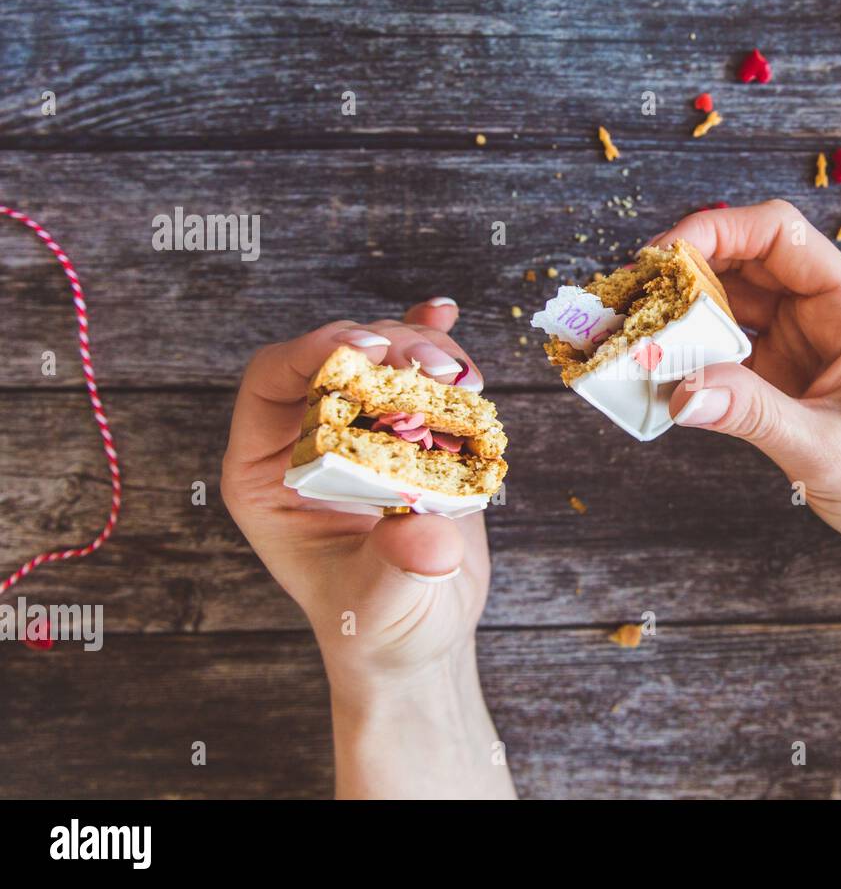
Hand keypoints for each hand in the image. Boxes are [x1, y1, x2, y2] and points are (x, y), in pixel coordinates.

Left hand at [221, 300, 492, 695]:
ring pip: (382, 359)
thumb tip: (428, 541)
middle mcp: (306, 442)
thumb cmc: (378, 628)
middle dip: (386, 347)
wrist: (420, 633)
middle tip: (438, 367)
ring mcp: (360, 433)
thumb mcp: (379, 604)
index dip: (313, 352)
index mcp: (266, 475)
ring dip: (424, 352)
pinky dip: (434, 347)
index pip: (271, 383)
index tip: (366, 348)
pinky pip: (415, 375)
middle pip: (334, 358)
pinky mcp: (409, 434)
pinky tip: (444, 316)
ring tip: (465, 378)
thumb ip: (397, 569)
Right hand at [653, 200, 840, 564]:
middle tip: (630, 295)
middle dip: (686, 268)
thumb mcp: (824, 450)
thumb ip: (753, 415)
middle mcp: (828, 310)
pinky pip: (730, 339)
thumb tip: (682, 393)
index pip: (781, 236)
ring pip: (733, 297)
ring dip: (682, 308)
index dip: (718, 231)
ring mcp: (804, 336)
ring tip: (632, 327)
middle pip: (748, 257)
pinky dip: (692, 347)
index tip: (661, 257)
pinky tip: (657, 362)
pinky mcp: (784, 366)